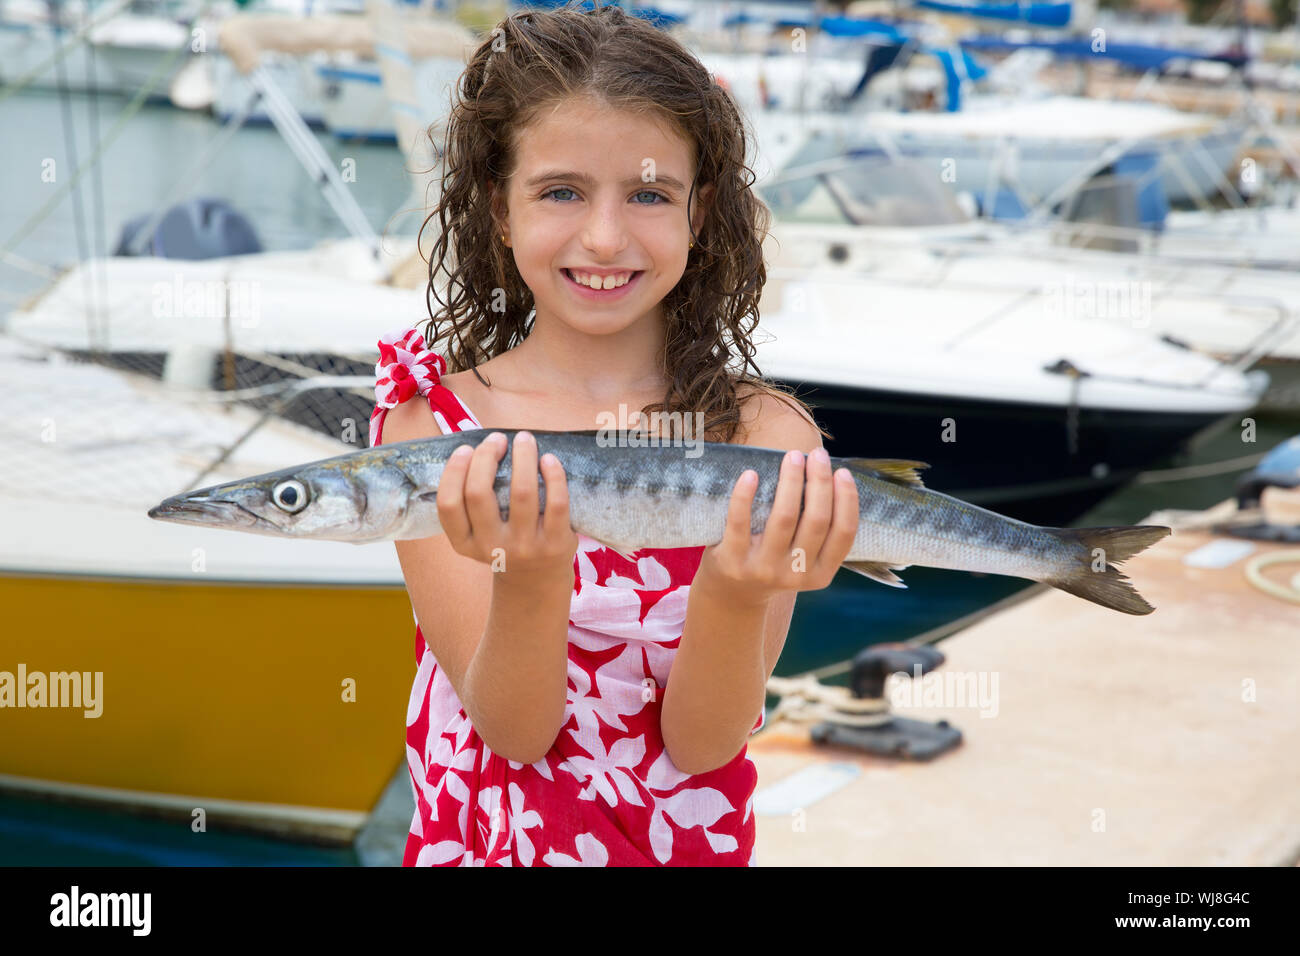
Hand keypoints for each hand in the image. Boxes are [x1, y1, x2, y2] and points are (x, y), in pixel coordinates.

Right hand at [436, 431, 577, 578]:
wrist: (537, 580)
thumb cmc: (505, 540)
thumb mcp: (479, 532)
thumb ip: (473, 500)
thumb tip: (482, 446)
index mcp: (465, 543)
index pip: (448, 504)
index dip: (453, 471)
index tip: (466, 449)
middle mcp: (491, 547)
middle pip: (479, 493)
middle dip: (486, 456)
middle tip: (497, 439)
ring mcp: (524, 547)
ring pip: (521, 492)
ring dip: (522, 457)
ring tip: (524, 439)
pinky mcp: (555, 544)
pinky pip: (556, 503)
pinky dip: (553, 475)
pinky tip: (548, 459)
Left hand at [695, 447, 859, 605]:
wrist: (732, 594)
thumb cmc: (775, 563)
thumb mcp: (804, 560)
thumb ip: (818, 531)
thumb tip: (829, 475)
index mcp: (820, 574)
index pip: (844, 533)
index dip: (847, 500)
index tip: (842, 472)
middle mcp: (795, 575)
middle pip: (817, 521)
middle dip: (820, 482)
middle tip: (817, 454)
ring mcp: (764, 569)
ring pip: (784, 518)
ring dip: (791, 481)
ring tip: (793, 456)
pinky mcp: (734, 560)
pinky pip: (740, 523)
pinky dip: (745, 496)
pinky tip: (751, 474)